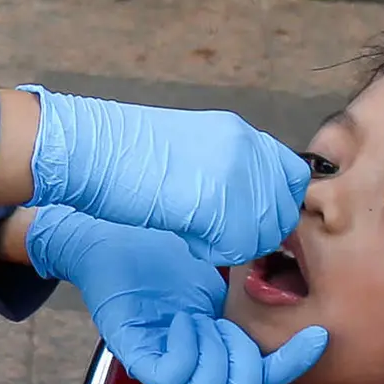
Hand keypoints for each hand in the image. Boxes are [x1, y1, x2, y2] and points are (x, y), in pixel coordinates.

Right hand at [25, 87, 309, 265]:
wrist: (91, 148)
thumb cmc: (127, 154)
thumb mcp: (192, 148)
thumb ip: (228, 169)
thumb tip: (251, 199)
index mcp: (239, 132)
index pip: (292, 174)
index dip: (274, 202)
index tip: (247, 216)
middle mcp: (246, 148)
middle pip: (284, 208)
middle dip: (259, 230)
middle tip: (219, 232)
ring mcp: (235, 173)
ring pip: (266, 231)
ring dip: (237, 243)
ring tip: (198, 231)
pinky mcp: (219, 202)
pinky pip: (239, 247)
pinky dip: (215, 251)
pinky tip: (187, 235)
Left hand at [26, 208, 325, 383]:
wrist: (115, 236)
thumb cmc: (163, 256)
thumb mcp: (216, 285)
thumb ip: (249, 306)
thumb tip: (293, 306)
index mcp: (217, 350)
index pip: (262, 381)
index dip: (293, 365)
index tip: (316, 335)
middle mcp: (194, 364)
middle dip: (249, 365)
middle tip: (231, 329)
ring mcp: (163, 363)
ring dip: (215, 357)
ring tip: (201, 321)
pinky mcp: (135, 354)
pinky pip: (169, 378)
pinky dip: (185, 352)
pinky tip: (182, 321)